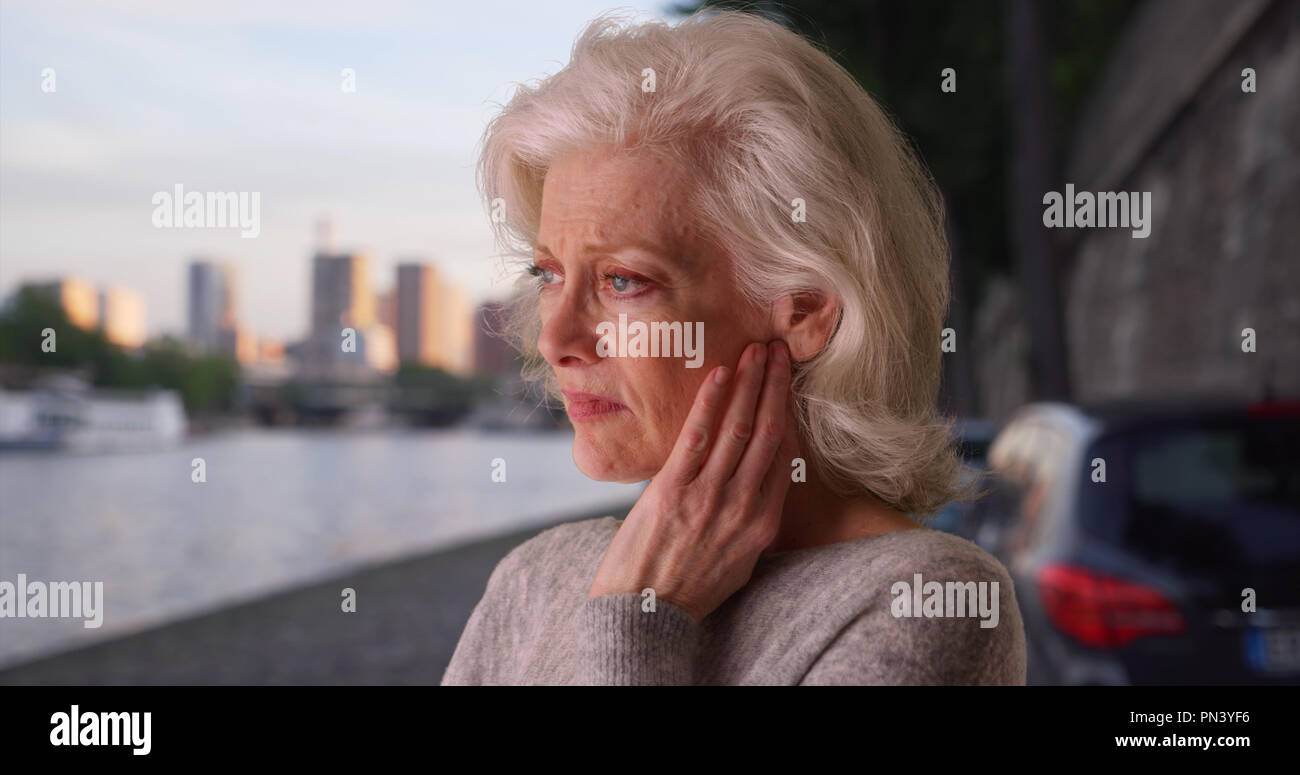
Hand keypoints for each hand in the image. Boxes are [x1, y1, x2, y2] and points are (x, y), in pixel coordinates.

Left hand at [589, 340, 798, 621]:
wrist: (647, 614)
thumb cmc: (690, 590)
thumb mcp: (739, 562)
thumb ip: (751, 524)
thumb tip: (756, 490)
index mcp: (762, 525)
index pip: (784, 457)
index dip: (788, 413)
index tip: (789, 384)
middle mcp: (742, 507)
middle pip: (767, 434)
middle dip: (775, 387)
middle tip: (780, 350)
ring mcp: (708, 497)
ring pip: (738, 429)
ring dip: (749, 384)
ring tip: (757, 351)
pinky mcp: (672, 491)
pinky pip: (698, 437)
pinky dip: (711, 402)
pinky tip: (720, 374)